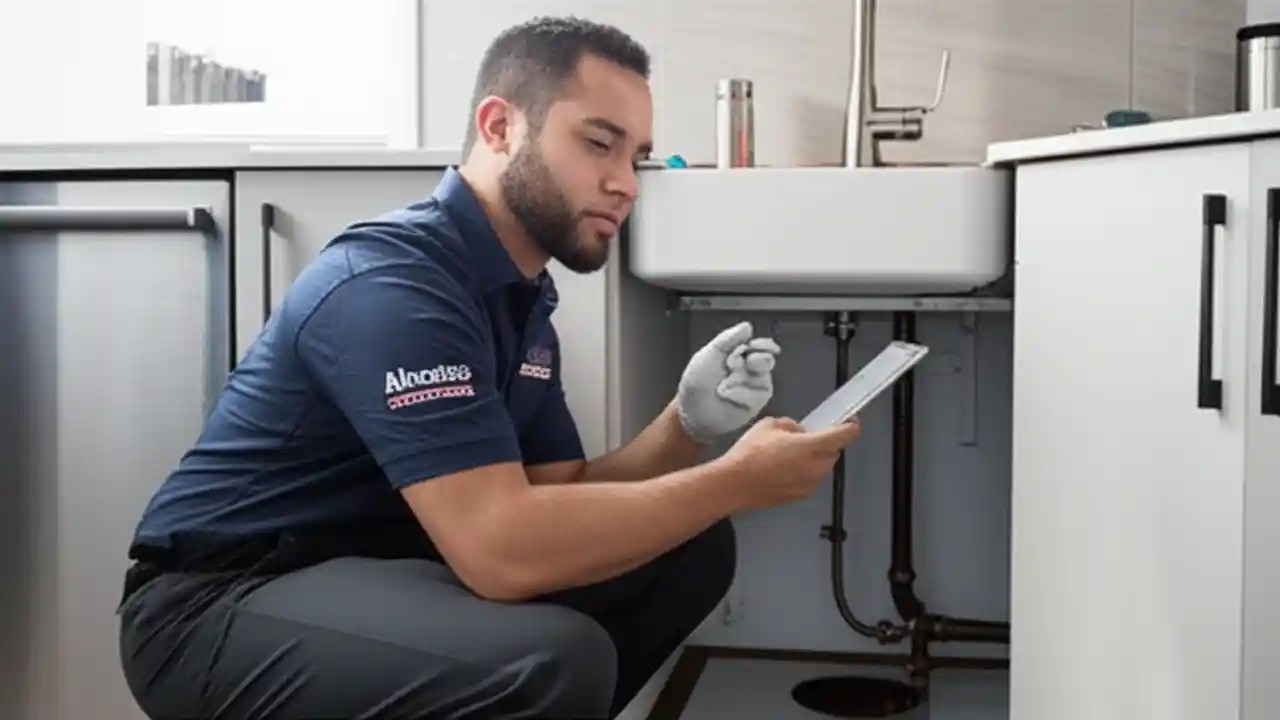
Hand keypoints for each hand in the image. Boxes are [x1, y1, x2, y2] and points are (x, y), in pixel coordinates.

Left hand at [675, 321, 780, 442]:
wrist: (694, 412)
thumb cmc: (696, 384)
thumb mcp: (708, 355)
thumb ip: (727, 339)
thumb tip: (747, 326)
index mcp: (736, 353)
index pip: (756, 344)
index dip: (761, 344)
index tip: (760, 346)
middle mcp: (748, 367)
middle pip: (766, 357)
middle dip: (757, 359)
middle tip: (745, 363)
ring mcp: (754, 384)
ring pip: (763, 374)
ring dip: (744, 377)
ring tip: (728, 382)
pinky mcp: (757, 400)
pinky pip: (759, 392)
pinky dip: (743, 393)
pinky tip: (729, 395)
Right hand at [719, 416, 862, 510]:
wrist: (734, 484)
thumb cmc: (749, 455)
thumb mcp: (769, 425)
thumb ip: (791, 426)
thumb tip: (797, 431)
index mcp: (812, 445)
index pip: (845, 434)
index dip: (850, 426)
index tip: (850, 422)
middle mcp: (815, 466)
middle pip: (833, 451)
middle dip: (824, 443)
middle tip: (806, 437)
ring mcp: (809, 483)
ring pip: (821, 467)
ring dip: (813, 459)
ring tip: (788, 455)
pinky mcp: (800, 495)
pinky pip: (810, 479)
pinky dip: (803, 473)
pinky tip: (782, 470)